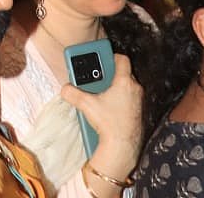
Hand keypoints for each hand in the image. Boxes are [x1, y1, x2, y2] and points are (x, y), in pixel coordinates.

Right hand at [60, 53, 142, 180]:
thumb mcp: (86, 105)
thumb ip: (73, 94)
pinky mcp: (138, 114)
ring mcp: (138, 102)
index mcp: (124, 82)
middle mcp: (135, 89)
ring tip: (100, 96)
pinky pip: (128, 101)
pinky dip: (119, 101)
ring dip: (114, 89)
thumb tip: (65, 89)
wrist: (122, 147)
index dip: (111, 56)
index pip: (122, 59)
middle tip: (97, 80)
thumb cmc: (109, 123)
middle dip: (108, 75)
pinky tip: (108, 110)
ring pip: (125, 88)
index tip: (102, 58)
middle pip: (122, 74)